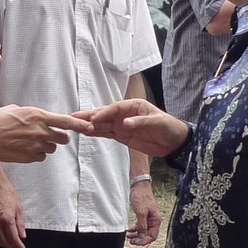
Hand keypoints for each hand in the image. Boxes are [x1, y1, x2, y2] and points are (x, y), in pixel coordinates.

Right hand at [0, 104, 79, 163]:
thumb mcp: (14, 109)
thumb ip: (30, 114)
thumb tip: (34, 118)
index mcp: (38, 116)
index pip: (66, 121)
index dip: (80, 125)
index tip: (90, 127)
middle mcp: (40, 131)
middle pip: (62, 138)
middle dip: (59, 137)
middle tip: (51, 136)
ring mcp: (35, 146)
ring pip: (51, 149)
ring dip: (45, 146)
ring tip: (29, 142)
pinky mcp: (29, 157)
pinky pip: (40, 157)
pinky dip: (36, 154)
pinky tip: (24, 149)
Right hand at [0, 172, 25, 247]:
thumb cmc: (7, 192)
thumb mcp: (18, 207)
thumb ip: (20, 223)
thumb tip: (22, 235)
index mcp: (7, 218)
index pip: (13, 237)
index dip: (18, 245)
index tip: (21, 247)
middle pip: (3, 241)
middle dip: (11, 246)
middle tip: (17, 246)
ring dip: (3, 244)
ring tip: (10, 243)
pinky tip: (2, 236)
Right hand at [74, 99, 188, 157]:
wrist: (174, 142)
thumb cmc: (168, 127)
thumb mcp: (156, 123)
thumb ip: (140, 123)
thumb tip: (124, 123)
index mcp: (133, 106)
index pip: (114, 108)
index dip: (103, 113)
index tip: (92, 118)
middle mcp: (124, 114)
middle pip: (104, 114)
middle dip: (89, 116)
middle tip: (73, 117)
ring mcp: (121, 125)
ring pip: (102, 124)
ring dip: (89, 125)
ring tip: (74, 125)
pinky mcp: (121, 135)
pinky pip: (106, 133)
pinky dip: (96, 133)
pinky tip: (85, 132)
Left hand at [128, 181, 160, 245]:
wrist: (139, 186)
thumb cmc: (142, 196)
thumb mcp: (141, 212)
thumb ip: (142, 225)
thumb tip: (142, 236)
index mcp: (156, 220)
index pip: (152, 236)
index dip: (144, 240)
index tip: (136, 242)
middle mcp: (153, 220)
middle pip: (147, 235)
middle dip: (139, 238)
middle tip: (131, 241)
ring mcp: (148, 218)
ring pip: (142, 231)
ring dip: (136, 234)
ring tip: (128, 235)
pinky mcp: (142, 215)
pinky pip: (139, 226)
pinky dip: (134, 229)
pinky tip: (129, 229)